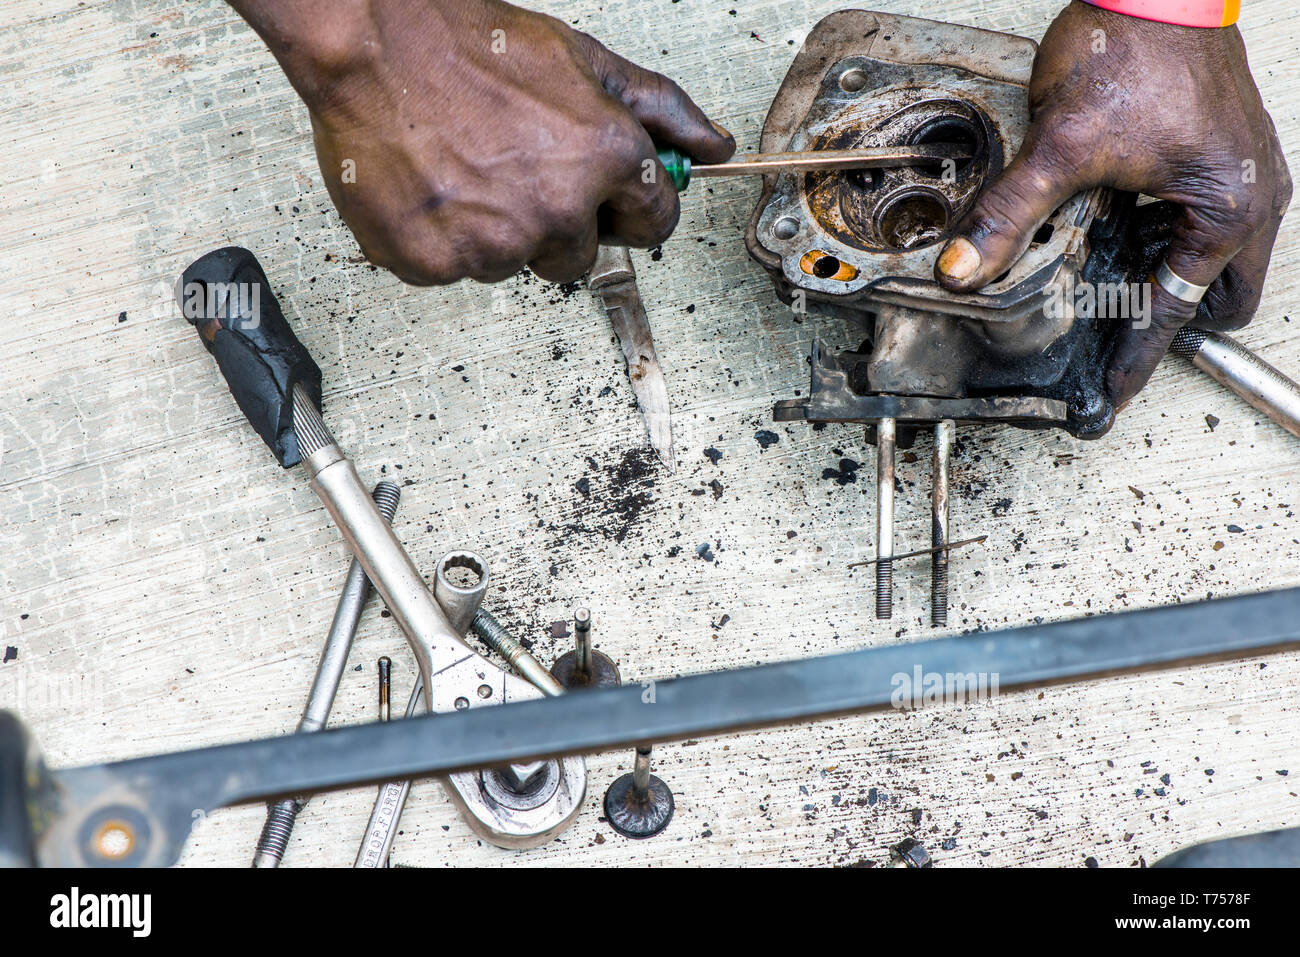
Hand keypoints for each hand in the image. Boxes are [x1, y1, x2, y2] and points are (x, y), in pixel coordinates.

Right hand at [229, 0, 733, 284]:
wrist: (373, 44)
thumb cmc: (472, 45)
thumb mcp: (583, 60)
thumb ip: (658, 109)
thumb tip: (714, 144)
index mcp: (607, 160)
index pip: (656, 225)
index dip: (627, 209)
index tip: (604, 200)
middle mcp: (557, 211)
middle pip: (580, 258)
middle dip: (556, 225)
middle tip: (512, 171)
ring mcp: (494, 243)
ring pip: (513, 264)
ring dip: (495, 232)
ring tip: (465, 170)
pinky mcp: (436, 263)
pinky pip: (455, 271)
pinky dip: (443, 240)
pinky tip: (433, 189)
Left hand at [934, 1, 1290, 408]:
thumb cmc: (1135, 50)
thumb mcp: (1062, 149)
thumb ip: (1010, 215)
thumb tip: (965, 270)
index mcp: (1227, 212)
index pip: (1174, 314)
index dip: (1135, 362)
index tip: (1108, 396)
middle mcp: (1252, 198)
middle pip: (1216, 297)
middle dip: (1165, 322)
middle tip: (1108, 339)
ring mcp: (1244, 172)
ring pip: (1212, 260)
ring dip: (1163, 277)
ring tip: (1104, 289)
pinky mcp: (1222, 151)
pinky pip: (1200, 221)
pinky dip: (1163, 238)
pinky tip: (1114, 232)